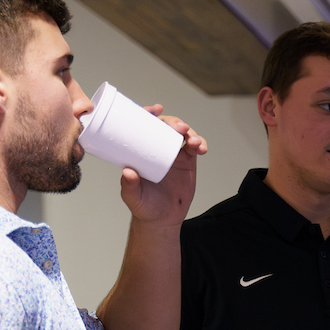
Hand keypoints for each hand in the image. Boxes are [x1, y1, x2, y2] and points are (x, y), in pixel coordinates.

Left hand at [119, 107, 207, 226]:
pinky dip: (200, 143)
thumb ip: (129, 186)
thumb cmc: (144, 206)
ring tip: (192, 141)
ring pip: (183, 134)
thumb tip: (128, 172)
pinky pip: (195, 146)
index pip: (144, 126)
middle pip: (166, 126)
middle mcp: (157, 148)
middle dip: (174, 122)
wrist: (163, 220)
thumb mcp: (132, 196)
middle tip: (179, 127)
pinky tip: (201, 147)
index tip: (154, 110)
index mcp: (141, 150)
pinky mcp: (188, 161)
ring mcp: (173, 153)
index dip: (149, 114)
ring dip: (190, 132)